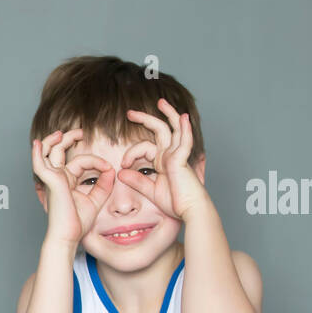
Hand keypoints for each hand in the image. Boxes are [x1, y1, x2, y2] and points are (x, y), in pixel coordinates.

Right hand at [31, 129, 115, 245]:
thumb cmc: (78, 222)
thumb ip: (104, 184)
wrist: (69, 236)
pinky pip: (40, 164)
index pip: (80, 162)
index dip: (96, 161)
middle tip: (80, 132)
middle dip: (69, 139)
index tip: (108, 168)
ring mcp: (53, 179)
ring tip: (63, 133)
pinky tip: (38, 144)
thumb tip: (112, 170)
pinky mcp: (51, 182)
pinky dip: (38, 154)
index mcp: (67, 181)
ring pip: (49, 153)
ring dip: (55, 140)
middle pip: (59, 151)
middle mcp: (58, 178)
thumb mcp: (96, 199)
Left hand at [117, 99, 209, 219]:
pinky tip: (182, 118)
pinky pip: (184, 141)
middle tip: (130, 113)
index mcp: (164, 161)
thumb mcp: (151, 190)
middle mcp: (171, 154)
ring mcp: (178, 155)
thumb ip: (136, 181)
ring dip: (168, 114)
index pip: (145, 147)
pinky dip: (184, 129)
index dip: (130, 153)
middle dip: (145, 119)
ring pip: (173, 129)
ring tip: (160, 102)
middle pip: (160, 130)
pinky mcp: (183, 160)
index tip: (123, 165)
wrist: (190, 211)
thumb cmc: (175, 202)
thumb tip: (121, 173)